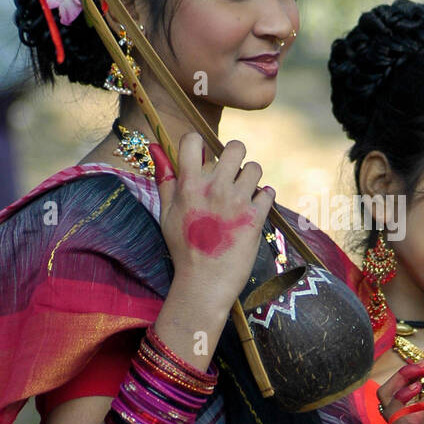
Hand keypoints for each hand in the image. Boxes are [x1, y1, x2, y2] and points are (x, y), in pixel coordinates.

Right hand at [149, 134, 274, 319]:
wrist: (204, 283)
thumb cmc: (183, 248)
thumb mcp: (166, 213)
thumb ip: (164, 179)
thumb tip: (155, 146)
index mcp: (189, 185)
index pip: (193, 140)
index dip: (199, 144)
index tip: (203, 157)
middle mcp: (214, 188)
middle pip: (235, 147)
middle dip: (234, 157)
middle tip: (231, 174)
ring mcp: (236, 202)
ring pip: (255, 168)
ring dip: (250, 178)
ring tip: (243, 194)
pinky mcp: (255, 217)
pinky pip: (268, 192)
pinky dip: (263, 198)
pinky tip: (253, 209)